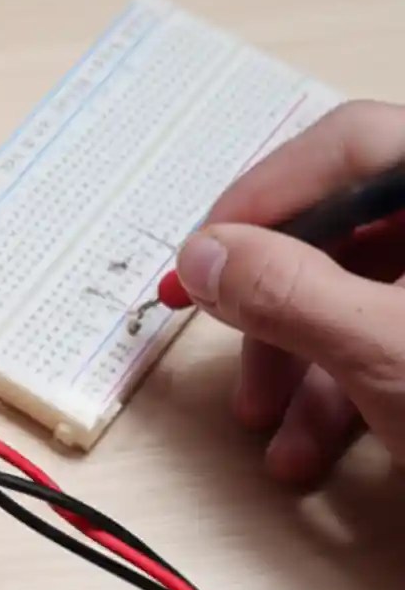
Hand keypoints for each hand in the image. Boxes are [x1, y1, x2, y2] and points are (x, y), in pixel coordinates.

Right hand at [173, 100, 404, 486]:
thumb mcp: (389, 350)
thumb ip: (290, 293)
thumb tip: (202, 254)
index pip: (345, 143)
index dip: (262, 195)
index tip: (203, 257)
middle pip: (342, 227)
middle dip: (270, 301)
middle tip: (219, 341)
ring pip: (357, 293)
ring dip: (294, 362)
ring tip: (267, 427)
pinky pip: (384, 337)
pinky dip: (340, 388)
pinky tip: (313, 446)